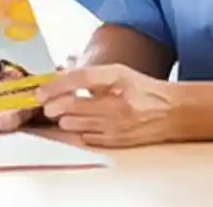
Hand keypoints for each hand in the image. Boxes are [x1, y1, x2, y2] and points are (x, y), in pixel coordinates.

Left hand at [35, 64, 182, 146]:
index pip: (81, 78)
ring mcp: (117, 125)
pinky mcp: (116, 141)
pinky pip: (84, 137)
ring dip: (64, 118)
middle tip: (47, 104)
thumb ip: (89, 74)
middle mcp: (118, 102)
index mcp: (118, 78)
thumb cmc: (141, 89)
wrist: (171, 112)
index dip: (57, 85)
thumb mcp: (118, 72)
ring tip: (65, 113)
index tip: (41, 91)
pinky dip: (78, 130)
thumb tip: (57, 76)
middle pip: (72, 105)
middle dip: (54, 105)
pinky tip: (82, 123)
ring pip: (74, 124)